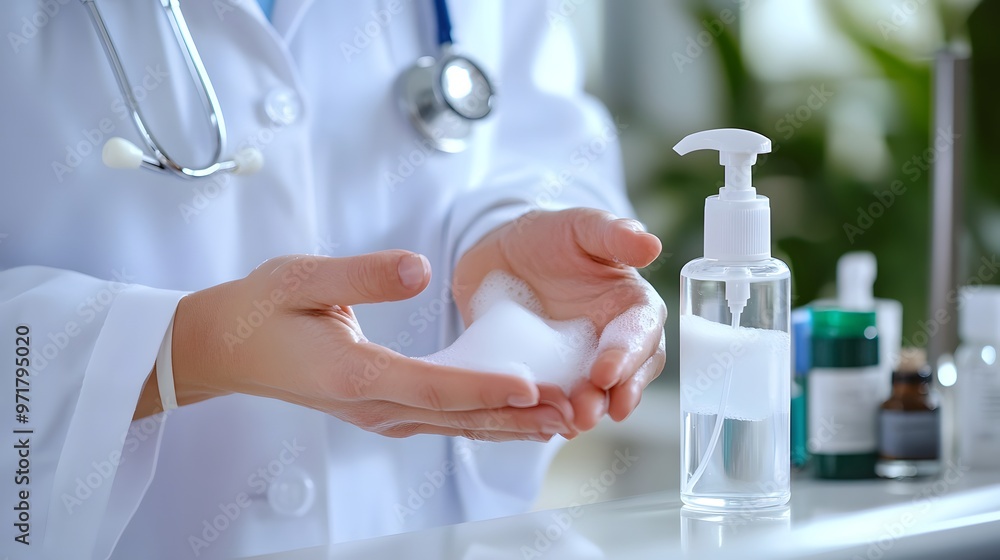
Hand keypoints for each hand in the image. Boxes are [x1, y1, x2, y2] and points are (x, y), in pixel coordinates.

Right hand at [135, 251, 574, 442]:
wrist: (225, 348)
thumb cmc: (261, 310)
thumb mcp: (302, 277)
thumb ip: (361, 274)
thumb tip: (419, 270)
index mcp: (356, 373)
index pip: (432, 385)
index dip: (484, 386)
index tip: (531, 386)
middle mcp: (373, 405)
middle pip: (457, 416)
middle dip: (518, 415)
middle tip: (573, 409)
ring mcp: (379, 415)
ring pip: (455, 425)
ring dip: (509, 424)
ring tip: (561, 417)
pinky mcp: (383, 411)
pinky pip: (443, 420)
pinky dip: (484, 419)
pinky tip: (516, 415)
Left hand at [454, 208, 666, 432]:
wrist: (499, 254)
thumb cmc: (548, 235)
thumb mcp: (580, 226)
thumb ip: (613, 234)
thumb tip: (652, 244)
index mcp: (631, 307)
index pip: (642, 333)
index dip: (629, 355)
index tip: (608, 373)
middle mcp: (613, 342)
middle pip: (626, 376)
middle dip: (612, 397)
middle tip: (589, 411)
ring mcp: (581, 364)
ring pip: (596, 396)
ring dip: (587, 412)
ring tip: (570, 424)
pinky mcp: (549, 378)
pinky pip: (556, 402)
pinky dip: (551, 415)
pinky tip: (540, 425)